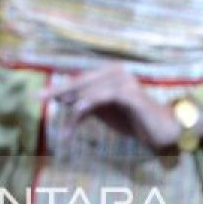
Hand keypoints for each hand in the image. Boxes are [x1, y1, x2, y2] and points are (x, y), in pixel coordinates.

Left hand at [45, 63, 179, 149]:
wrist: (163, 130)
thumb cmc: (133, 119)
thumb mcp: (104, 111)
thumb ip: (85, 103)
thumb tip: (60, 98)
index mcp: (109, 74)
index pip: (80, 80)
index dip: (60, 88)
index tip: (39, 95)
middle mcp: (116, 73)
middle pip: (81, 82)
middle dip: (59, 91)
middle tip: (39, 97)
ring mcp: (124, 82)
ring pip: (90, 91)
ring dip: (74, 106)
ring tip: (62, 117)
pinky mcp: (131, 95)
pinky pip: (105, 97)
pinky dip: (90, 102)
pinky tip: (78, 108)